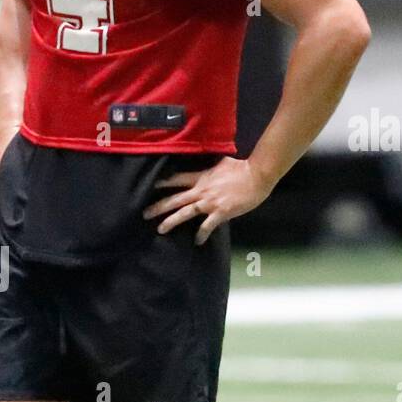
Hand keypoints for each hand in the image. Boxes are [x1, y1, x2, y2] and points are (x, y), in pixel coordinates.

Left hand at [143, 157, 273, 244]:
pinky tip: (197, 241)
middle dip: (159, 207)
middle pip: (175, 199)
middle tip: (145, 214)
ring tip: (160, 229)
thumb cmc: (241, 169)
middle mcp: (201, 191)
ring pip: (185, 213)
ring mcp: (210, 203)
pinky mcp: (220, 212)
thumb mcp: (221, 162)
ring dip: (171, 221)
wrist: (257, 176)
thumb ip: (210, 165)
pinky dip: (202, 234)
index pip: (177, 179)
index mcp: (201, 177)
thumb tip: (206, 160)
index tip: (152, 186)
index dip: (163, 182)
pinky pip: (207, 226)